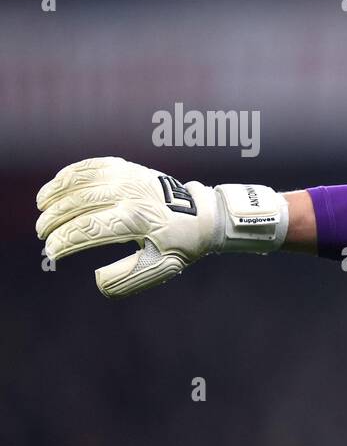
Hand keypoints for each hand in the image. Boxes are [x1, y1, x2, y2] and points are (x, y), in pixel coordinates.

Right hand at [36, 156, 285, 298]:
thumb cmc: (181, 245)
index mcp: (137, 220)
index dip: (64, 241)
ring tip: (41, 208)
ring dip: (56, 193)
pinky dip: (72, 173)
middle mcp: (131, 194)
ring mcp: (130, 177)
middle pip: (79, 204)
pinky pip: (94, 165)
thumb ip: (128, 278)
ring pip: (82, 180)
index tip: (52, 253)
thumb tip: (97, 280)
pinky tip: (57, 184)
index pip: (88, 229)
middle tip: (43, 234)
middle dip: (55, 220)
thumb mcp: (160, 267)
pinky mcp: (130, 169)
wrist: (205, 216)